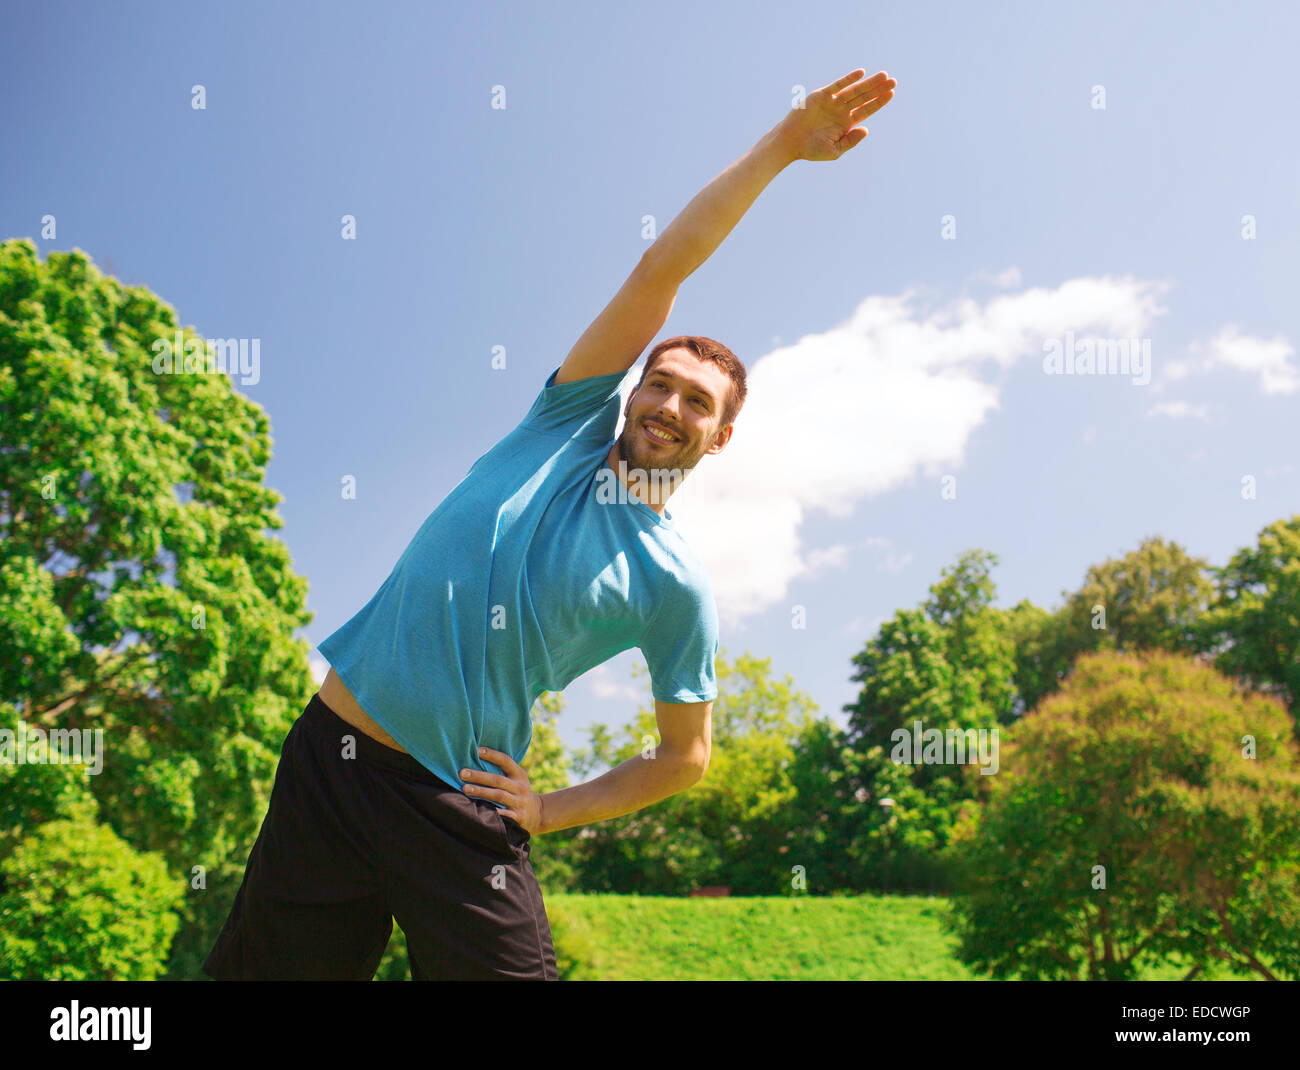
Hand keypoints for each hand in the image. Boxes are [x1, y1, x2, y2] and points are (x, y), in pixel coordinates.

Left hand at [461, 747, 543, 834]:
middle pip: (498, 780)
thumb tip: (476, 757)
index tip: (477, 750)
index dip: (492, 755)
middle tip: (462, 773)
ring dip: (481, 792)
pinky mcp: (518, 817)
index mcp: (519, 775)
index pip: (506, 761)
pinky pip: (503, 815)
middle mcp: (520, 787)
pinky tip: (478, 811)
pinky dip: (492, 812)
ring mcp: (519, 802)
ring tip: (465, 789)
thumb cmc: (519, 792)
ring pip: (498, 796)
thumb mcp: (517, 779)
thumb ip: (503, 771)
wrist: (538, 813)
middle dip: (479, 776)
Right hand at [776, 68, 896, 162]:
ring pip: (854, 90)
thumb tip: (866, 129)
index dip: (879, 102)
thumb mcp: (834, 150)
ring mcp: (832, 102)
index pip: (866, 110)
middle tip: (893, 81)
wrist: (790, 142)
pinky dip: (849, 79)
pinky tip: (861, 73)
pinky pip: (837, 86)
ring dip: (869, 83)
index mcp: (845, 123)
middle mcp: (840, 110)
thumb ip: (851, 141)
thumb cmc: (811, 149)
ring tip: (884, 76)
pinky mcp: (821, 96)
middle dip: (878, 89)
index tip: (891, 94)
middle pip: (864, 97)